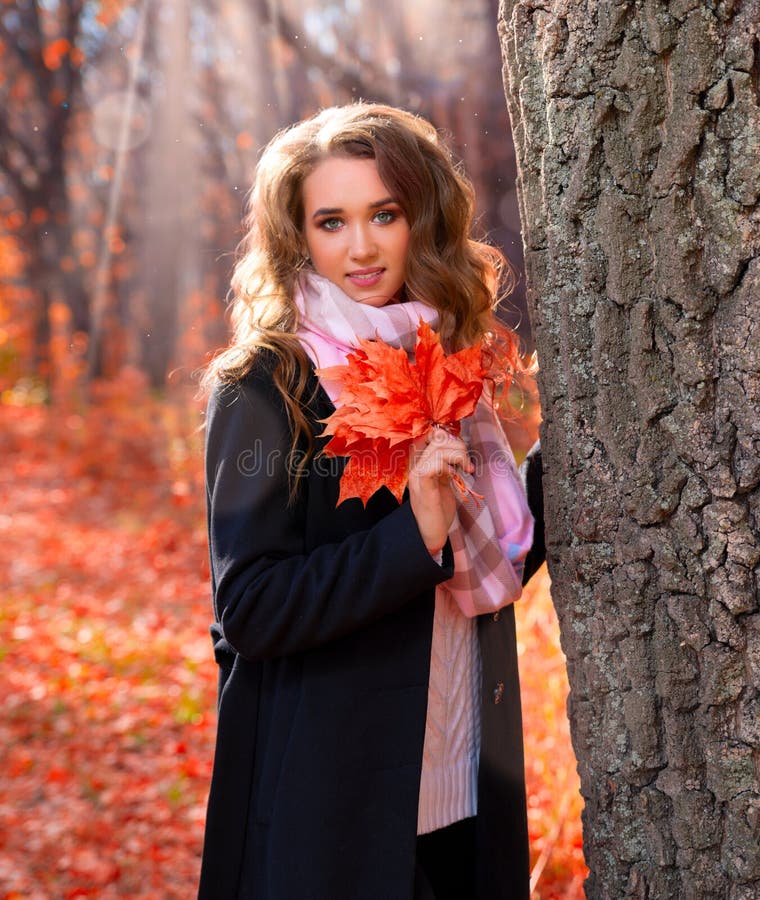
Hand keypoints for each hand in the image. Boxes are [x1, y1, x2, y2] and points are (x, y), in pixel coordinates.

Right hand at [407, 427, 472, 554]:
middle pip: (436, 438)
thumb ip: (447, 464)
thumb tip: (458, 446)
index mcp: (420, 463)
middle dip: (458, 445)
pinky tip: (455, 476)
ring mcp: (417, 476)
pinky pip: (435, 464)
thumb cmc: (439, 509)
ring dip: (458, 456)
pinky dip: (449, 466)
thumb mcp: (444, 480)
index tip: (461, 452)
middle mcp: (415, 466)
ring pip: (438, 449)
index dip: (448, 436)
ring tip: (465, 470)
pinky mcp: (423, 487)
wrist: (430, 534)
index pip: (430, 434)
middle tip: (466, 464)